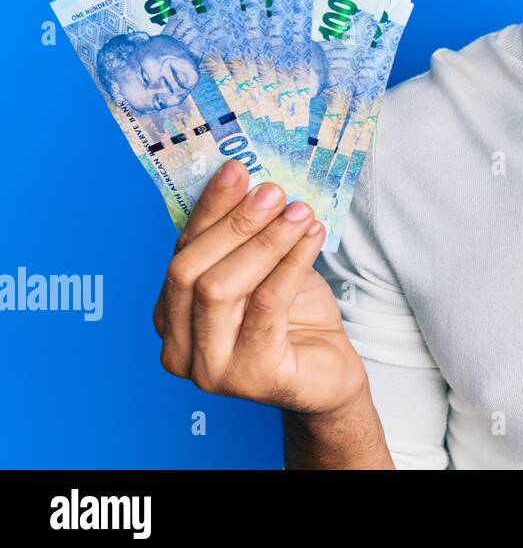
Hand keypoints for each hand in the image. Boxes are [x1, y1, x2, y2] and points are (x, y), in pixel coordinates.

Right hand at [153, 160, 368, 415]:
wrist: (328, 374)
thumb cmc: (291, 320)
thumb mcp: (261, 272)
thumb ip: (242, 239)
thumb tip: (249, 179)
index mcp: (170, 317)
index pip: (180, 253)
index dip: (207, 210)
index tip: (235, 169)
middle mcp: (179, 349)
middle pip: (190, 271)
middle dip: (234, 224)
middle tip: (273, 191)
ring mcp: (211, 370)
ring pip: (222, 289)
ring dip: (265, 242)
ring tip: (299, 212)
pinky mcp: (253, 378)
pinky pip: (265, 307)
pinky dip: (290, 264)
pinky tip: (311, 238)